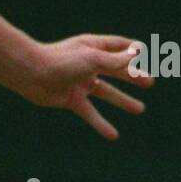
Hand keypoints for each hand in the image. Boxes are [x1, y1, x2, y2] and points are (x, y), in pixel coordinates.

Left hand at [19, 34, 153, 140]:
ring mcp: (79, 82)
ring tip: (140, 109)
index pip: (117, 45)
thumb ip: (116, 60)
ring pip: (105, 93)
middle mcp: (87, 63)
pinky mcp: (70, 99)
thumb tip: (137, 53)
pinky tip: (113, 135)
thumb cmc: (61, 61)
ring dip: (122, 101)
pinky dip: (100, 123)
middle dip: (132, 77)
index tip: (145, 51)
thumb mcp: (93, 59)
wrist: (31, 74)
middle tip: (149, 83)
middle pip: (115, 70)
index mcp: (92, 47)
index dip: (131, 49)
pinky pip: (89, 112)